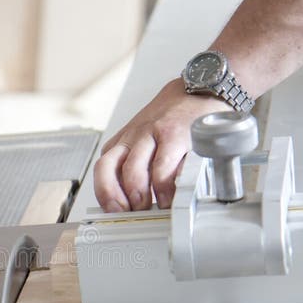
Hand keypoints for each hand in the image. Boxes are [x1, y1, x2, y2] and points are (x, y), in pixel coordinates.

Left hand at [94, 79, 223, 210]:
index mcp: (123, 141)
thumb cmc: (174, 119)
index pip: (102, 170)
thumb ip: (137, 164)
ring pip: (134, 171)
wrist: (200, 89)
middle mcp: (133, 137)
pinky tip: (169, 198)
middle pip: (110, 170)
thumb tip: (132, 203)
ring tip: (151, 210)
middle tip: (131, 214)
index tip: (114, 213)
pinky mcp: (176, 136)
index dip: (105, 195)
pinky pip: (164, 167)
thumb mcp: (146, 138)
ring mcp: (153, 135)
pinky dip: (164, 189)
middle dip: (118, 198)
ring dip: (140, 197)